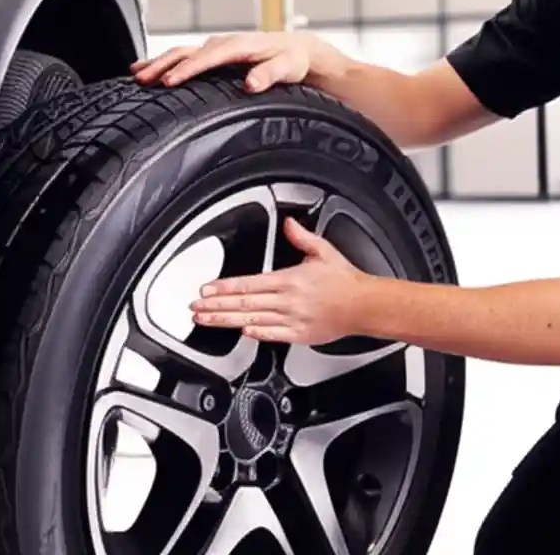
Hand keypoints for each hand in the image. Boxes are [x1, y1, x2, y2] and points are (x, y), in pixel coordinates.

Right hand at [130, 31, 325, 92]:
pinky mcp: (212, 54)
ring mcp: (216, 48)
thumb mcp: (288, 68)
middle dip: (163, 64)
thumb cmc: (292, 61)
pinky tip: (147, 70)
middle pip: (187, 52)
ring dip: (158, 63)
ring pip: (181, 53)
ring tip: (136, 75)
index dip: (188, 69)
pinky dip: (164, 62)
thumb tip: (251, 83)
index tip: (169, 82)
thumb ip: (271, 74)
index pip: (208, 57)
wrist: (295, 50)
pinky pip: (184, 57)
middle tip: (142, 80)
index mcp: (239, 45)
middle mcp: (223, 43)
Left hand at [190, 217, 368, 344]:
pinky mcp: (299, 335)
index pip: (248, 284)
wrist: (364, 306)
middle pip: (244, 304)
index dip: (224, 288)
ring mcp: (292, 320)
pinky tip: (241, 332)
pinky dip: (255, 334)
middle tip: (195, 307)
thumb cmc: (345, 281)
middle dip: (216, 306)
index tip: (206, 289)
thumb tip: (289, 224)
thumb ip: (301, 237)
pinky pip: (273, 336)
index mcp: (290, 280)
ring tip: (207, 320)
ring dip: (226, 321)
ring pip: (252, 321)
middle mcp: (288, 301)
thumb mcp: (323, 251)